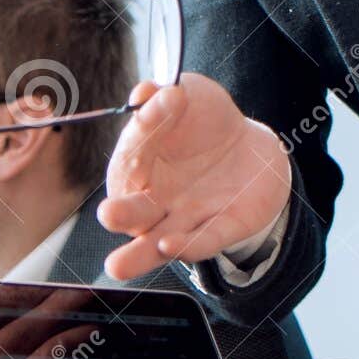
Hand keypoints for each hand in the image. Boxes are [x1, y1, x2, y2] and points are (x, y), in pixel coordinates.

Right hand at [98, 73, 291, 280]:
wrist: (250, 148)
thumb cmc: (205, 121)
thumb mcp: (188, 95)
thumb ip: (165, 93)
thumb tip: (145, 93)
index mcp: (141, 163)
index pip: (133, 153)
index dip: (143, 130)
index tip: (163, 102)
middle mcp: (156, 198)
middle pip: (133, 213)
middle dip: (120, 215)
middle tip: (108, 214)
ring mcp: (187, 217)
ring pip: (157, 242)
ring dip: (140, 254)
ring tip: (118, 265)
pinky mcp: (222, 227)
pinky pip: (205, 240)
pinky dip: (189, 245)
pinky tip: (172, 245)